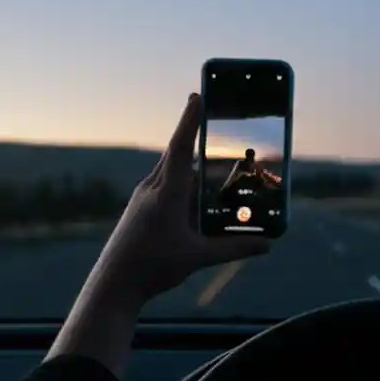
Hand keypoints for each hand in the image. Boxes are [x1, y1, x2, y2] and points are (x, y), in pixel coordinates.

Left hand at [84, 93, 269, 311]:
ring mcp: (144, 198)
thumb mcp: (198, 257)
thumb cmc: (152, 267)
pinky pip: (165, 188)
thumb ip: (234, 248)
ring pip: (173, 174)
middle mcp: (152, 188)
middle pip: (180, 156)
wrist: (113, 285)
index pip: (181, 147)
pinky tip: (196, 201)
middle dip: (198, 141)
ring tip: (216, 171)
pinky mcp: (140, 210)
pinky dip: (184, 187)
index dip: (190, 120)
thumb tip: (266, 245)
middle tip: (218, 127)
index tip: (197, 95)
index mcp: (166, 192)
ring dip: (193, 170)